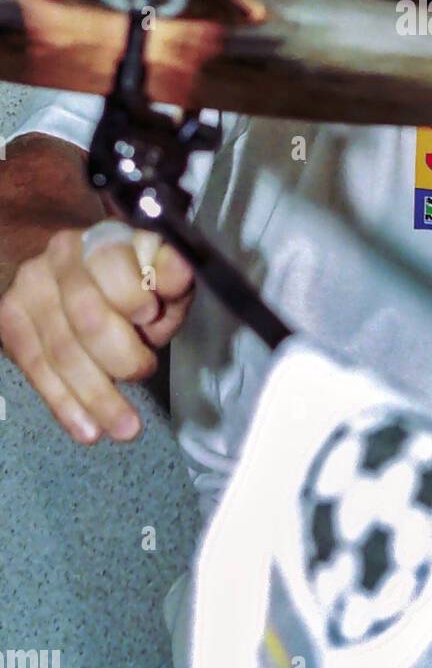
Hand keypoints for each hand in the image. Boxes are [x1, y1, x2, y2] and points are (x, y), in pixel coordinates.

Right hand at [0, 223, 194, 443]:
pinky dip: (65, 406)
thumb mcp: (157, 270)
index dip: (130, 294)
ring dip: (97, 396)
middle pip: (85, 316)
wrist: (64, 261)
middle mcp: (61, 257)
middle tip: (144, 371)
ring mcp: (30, 288)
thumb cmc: (126, 274)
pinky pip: (37, 370)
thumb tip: (178, 274)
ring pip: (61, 352)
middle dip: (120, 356)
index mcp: (104, 238)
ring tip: (126, 427)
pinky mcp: (10, 320)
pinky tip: (88, 429)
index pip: (111, 261)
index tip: (151, 316)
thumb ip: (171, 277)